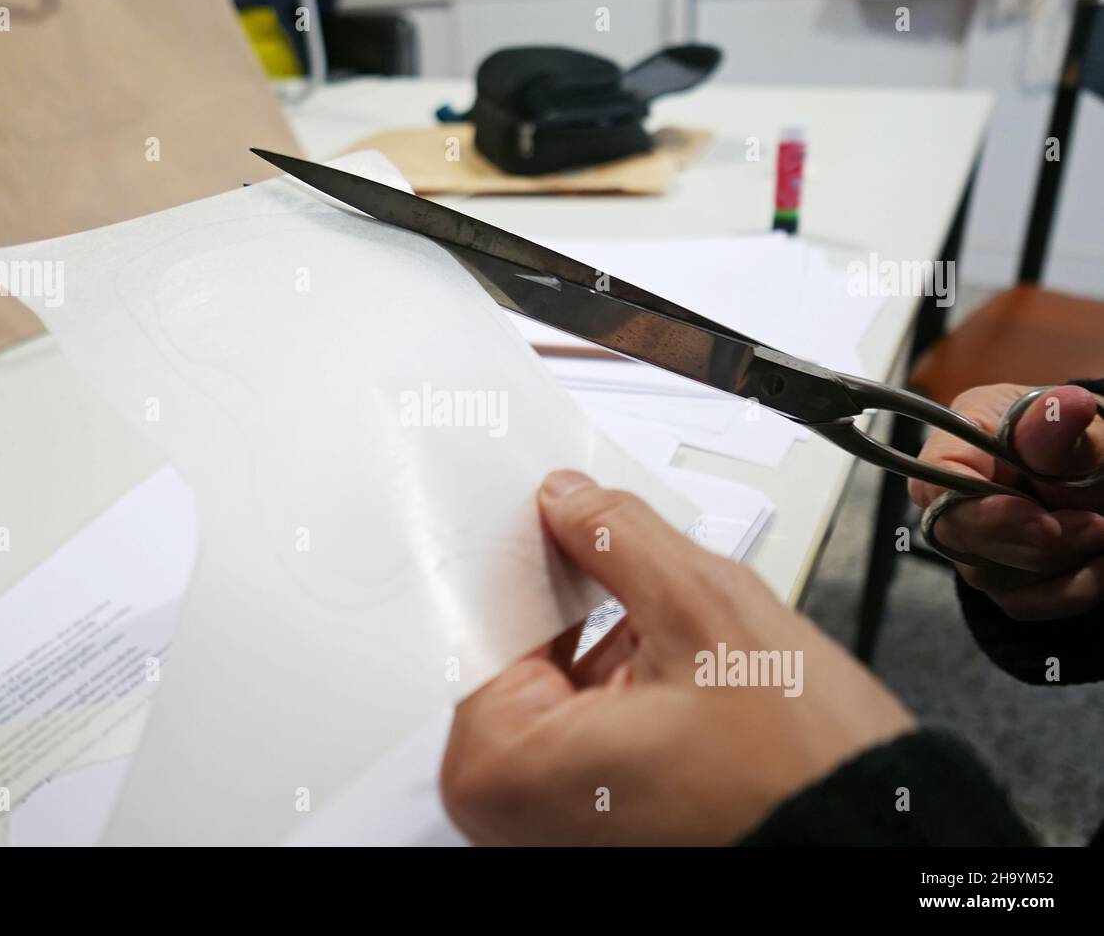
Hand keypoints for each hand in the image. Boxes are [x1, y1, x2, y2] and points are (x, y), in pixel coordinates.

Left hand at [440, 470, 914, 845]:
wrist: (862, 841)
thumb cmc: (795, 775)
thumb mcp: (705, 613)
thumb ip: (617, 538)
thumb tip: (570, 500)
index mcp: (502, 765)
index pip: (478, 617)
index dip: (522, 552)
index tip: (545, 511)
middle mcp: (506, 804)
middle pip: (511, 647)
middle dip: (564, 593)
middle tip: (606, 547)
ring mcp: (544, 813)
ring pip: (547, 676)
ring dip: (595, 632)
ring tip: (660, 628)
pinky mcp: (583, 812)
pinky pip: (573, 716)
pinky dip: (610, 674)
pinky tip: (658, 656)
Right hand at [908, 383, 1103, 619]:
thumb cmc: (1087, 453)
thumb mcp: (1084, 438)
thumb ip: (1060, 434)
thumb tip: (1065, 405)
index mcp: (962, 437)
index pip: (933, 478)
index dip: (979, 508)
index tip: (1042, 521)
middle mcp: (953, 490)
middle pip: (958, 533)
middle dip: (1032, 539)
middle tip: (1094, 524)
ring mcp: (971, 538)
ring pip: (987, 574)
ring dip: (1058, 563)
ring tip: (1102, 531)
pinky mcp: (995, 575)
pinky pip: (1018, 602)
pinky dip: (1066, 590)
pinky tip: (1096, 563)